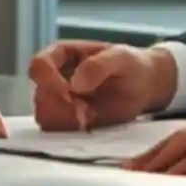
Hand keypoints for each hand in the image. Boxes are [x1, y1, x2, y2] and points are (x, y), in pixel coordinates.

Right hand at [28, 41, 175, 131]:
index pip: (39, 65)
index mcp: (61, 54)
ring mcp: (60, 102)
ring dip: (66, 121)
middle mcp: (55, 78)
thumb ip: (99, 65)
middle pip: (40, 95)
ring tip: (91, 116)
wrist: (146, 85)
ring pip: (45, 116)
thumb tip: (75, 83)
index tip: (68, 92)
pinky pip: (58, 131)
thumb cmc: (131, 64)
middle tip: (86, 109)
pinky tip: (92, 124)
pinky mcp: (69, 121)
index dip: (47, 80)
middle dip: (61, 107)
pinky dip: (73, 131)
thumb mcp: (121, 57)